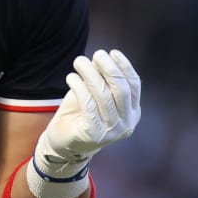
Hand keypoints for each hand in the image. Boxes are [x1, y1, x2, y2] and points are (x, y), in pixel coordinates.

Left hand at [35, 50, 141, 178]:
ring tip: (79, 61)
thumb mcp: (95, 95)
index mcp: (132, 113)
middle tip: (97, 54)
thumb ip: (102, 80)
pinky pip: (88, 105)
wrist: (63, 145)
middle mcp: (126, 123)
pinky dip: (80, 87)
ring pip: (104, 96)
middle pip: (121, 90)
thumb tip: (101, 57)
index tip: (112, 52)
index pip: (133, 86)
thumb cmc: (81, 115)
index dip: (125, 67)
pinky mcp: (93, 135)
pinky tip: (71, 77)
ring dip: (91, 74)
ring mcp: (111, 131)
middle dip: (109, 68)